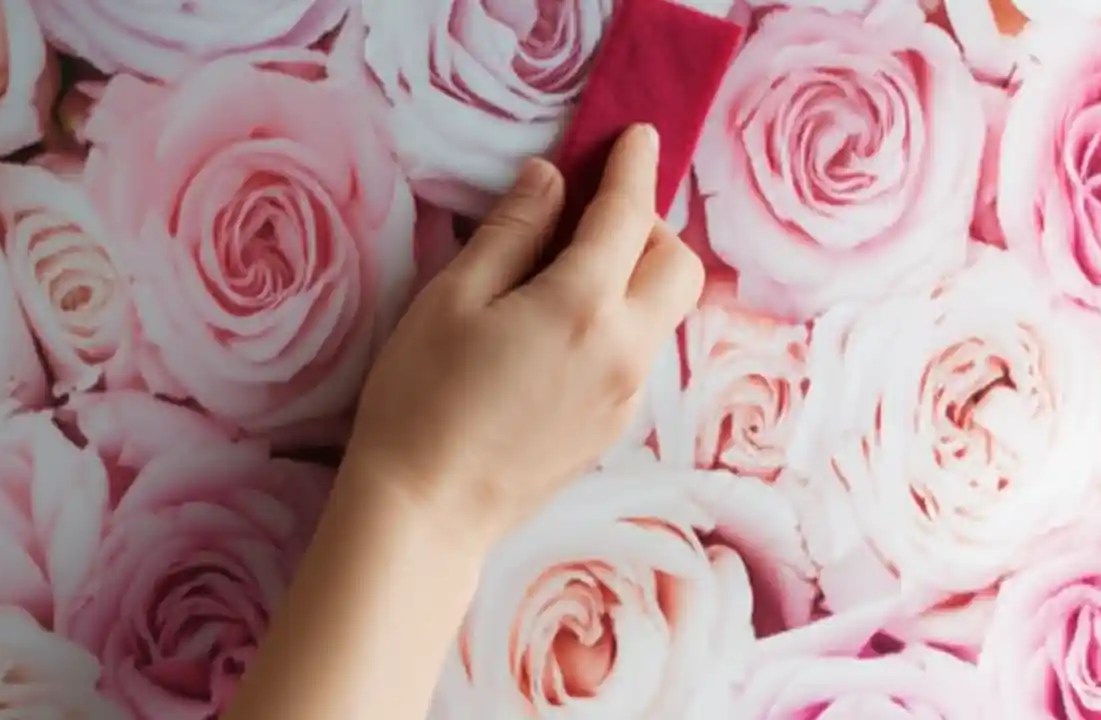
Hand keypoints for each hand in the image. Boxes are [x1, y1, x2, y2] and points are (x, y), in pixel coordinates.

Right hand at [344, 124, 703, 547]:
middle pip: (678, 265)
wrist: (429, 511)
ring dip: (640, 275)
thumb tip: (550, 181)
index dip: (633, 167)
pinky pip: (642, 351)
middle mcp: (625, 349)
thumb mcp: (452, 299)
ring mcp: (628, 394)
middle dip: (649, 227)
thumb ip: (512, 231)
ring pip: (665, 311)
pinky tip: (567, 328)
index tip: (635, 135)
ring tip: (573, 272)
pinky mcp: (617, 426)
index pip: (628, 215)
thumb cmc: (422, 399)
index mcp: (583, 306)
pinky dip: (625, 318)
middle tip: (592, 218)